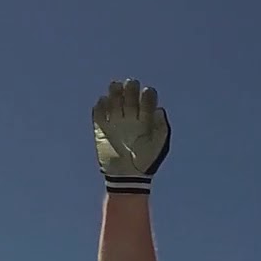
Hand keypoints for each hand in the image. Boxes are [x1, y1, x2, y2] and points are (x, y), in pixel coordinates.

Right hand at [92, 78, 170, 193]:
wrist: (127, 176)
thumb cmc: (147, 161)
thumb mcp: (158, 144)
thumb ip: (161, 126)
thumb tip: (159, 109)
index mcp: (146, 120)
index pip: (147, 100)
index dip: (147, 94)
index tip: (147, 92)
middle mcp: (131, 118)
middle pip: (130, 96)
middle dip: (130, 89)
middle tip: (130, 84)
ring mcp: (116, 122)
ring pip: (114, 101)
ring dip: (115, 92)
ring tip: (115, 86)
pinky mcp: (101, 128)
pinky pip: (99, 113)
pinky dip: (101, 106)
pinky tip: (104, 102)